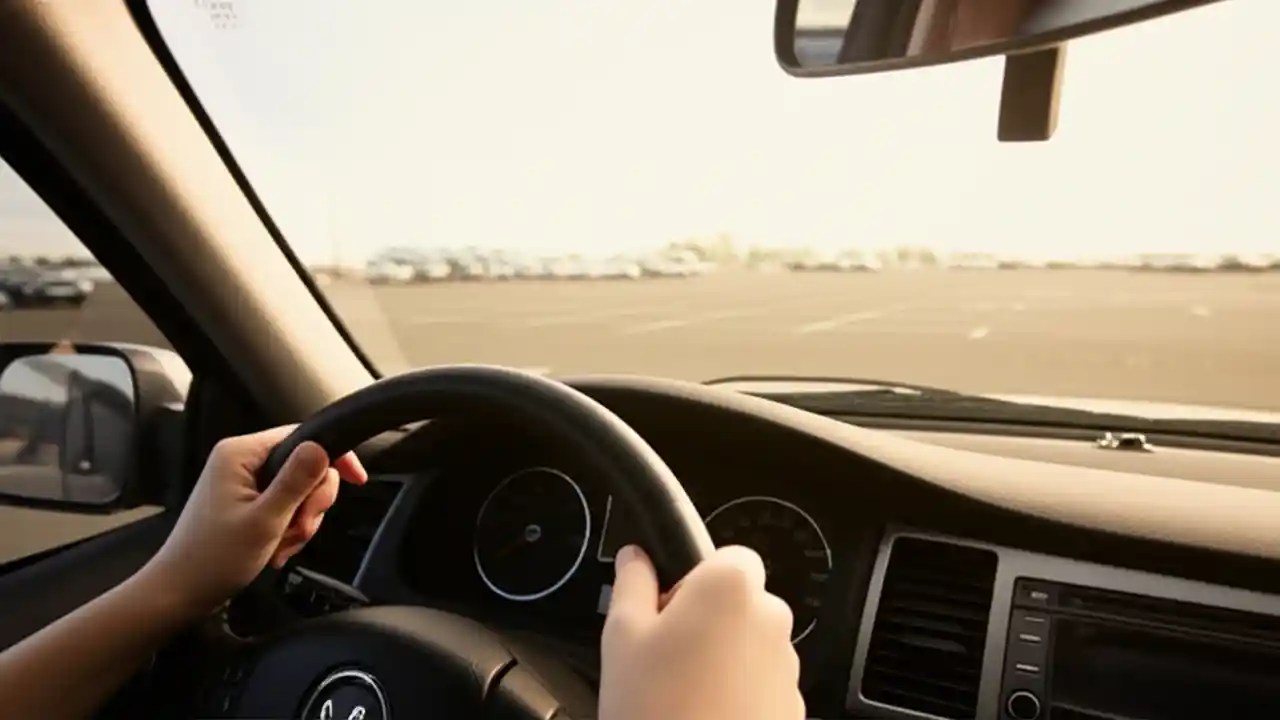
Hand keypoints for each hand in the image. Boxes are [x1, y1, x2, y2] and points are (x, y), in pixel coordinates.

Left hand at [142, 426, 366, 615]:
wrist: (179, 594)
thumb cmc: (215, 559)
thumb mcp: (264, 520)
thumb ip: (295, 482)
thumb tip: (323, 447)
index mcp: (240, 453)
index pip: (303, 436)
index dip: (333, 458)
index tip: (357, 481)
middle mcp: (241, 460)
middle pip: (305, 465)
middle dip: (311, 502)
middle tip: (299, 529)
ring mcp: (243, 482)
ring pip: (299, 490)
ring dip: (300, 521)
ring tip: (281, 545)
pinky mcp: (246, 502)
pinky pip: (286, 506)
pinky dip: (288, 528)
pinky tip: (275, 549)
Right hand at [599, 545, 804, 719]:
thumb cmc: (656, 709)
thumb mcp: (622, 638)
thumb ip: (632, 583)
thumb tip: (636, 557)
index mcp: (730, 586)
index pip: (724, 554)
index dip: (692, 579)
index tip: (666, 610)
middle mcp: (770, 618)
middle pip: (739, 601)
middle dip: (707, 620)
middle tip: (665, 655)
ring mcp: (786, 665)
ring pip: (750, 645)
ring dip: (723, 659)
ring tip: (681, 695)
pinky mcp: (791, 706)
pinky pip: (761, 684)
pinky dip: (738, 694)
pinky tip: (703, 716)